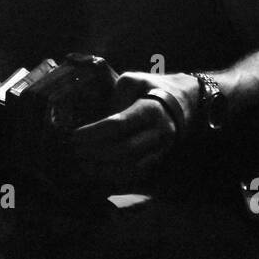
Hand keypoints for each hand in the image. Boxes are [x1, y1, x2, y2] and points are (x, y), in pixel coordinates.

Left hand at [67, 71, 199, 190]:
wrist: (184, 102)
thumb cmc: (151, 88)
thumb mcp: (133, 80)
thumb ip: (116, 93)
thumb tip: (102, 116)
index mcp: (150, 110)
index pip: (118, 125)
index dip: (93, 133)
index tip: (74, 136)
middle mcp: (158, 133)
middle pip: (124, 151)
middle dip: (95, 154)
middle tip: (74, 152)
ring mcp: (159, 149)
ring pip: (131, 168)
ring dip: (103, 171)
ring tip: (82, 167)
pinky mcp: (157, 160)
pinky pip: (135, 175)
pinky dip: (114, 178)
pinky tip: (96, 175)